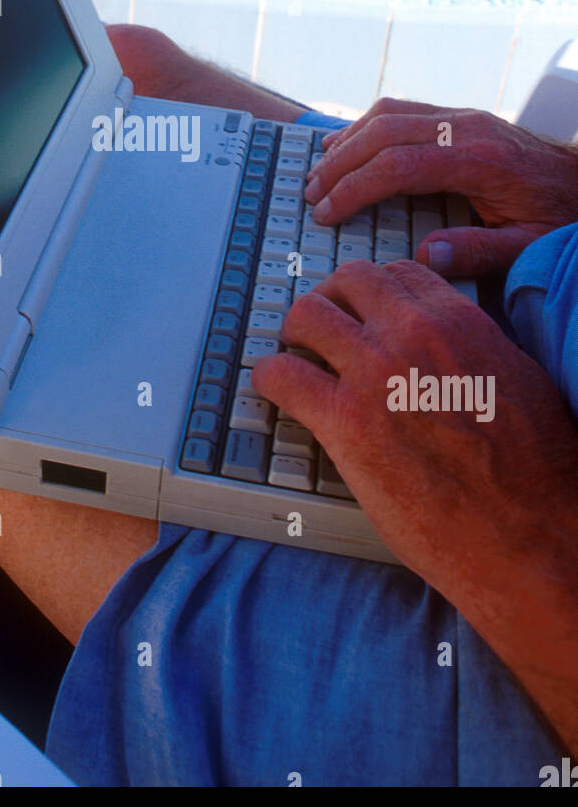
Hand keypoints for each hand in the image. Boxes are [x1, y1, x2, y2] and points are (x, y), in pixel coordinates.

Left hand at [253, 259, 577, 752]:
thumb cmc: (536, 471)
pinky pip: (281, 376)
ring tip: (295, 357)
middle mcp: (412, 334)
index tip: (362, 311)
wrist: (530, 534)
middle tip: (323, 331)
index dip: (373, 292)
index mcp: (459, 321)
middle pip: (346, 282)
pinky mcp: (345, 423)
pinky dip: (270, 379)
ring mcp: (374, 374)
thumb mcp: (517, 379)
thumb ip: (473, 346)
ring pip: (305, 316)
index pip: (398, 273)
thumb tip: (448, 341)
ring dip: (295, 334)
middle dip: (331, 301)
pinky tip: (275, 391)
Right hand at [304, 98, 577, 276]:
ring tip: (319, 171)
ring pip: (389, 113)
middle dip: (340, 163)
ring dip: (348, 141)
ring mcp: (464, 116)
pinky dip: (367, 127)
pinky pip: (402, 110)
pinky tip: (349, 147)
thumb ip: (479, 252)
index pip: (398, 166)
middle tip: (310, 194)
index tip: (326, 212)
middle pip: (383, 132)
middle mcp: (468, 127)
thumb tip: (424, 256)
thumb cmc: (560, 217)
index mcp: (480, 161)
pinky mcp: (461, 116)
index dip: (355, 189)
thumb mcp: (529, 246)